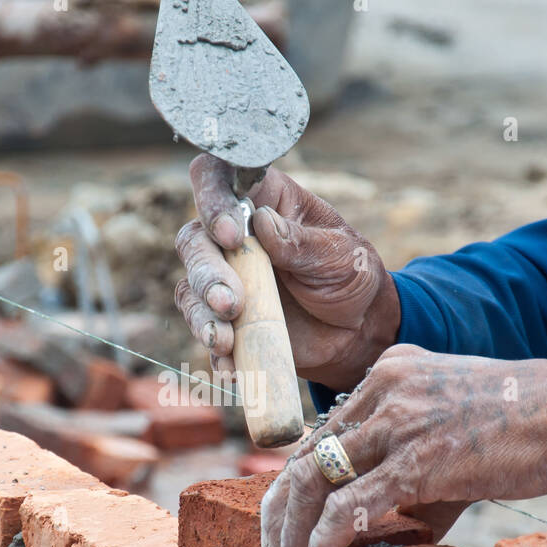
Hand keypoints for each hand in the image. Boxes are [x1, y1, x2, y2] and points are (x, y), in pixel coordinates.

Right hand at [173, 154, 400, 392]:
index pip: (216, 178)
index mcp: (262, 201)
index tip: (231, 233)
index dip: (211, 198)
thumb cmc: (350, 275)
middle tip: (231, 304)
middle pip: (193, 241)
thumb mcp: (339, 254)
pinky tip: (231, 368)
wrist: (358, 330)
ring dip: (202, 316)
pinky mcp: (225, 320)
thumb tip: (261, 223)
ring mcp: (225, 279)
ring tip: (225, 341)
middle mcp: (234, 237)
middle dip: (206, 274)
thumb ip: (301, 242)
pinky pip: (204, 332)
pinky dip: (213, 352)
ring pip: (188, 289)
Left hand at [260, 345, 546, 546]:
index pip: (319, 433)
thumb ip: (405, 476)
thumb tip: (368, 534)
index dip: (290, 482)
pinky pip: (349, 506)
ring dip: (292, 531)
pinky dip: (322, 542)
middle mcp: (382, 388)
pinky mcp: (417, 459)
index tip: (281, 521)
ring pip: (314, 480)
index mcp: (387, 374)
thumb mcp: (446, 437)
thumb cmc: (520, 429)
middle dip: (278, 510)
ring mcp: (397, 420)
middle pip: (304, 455)